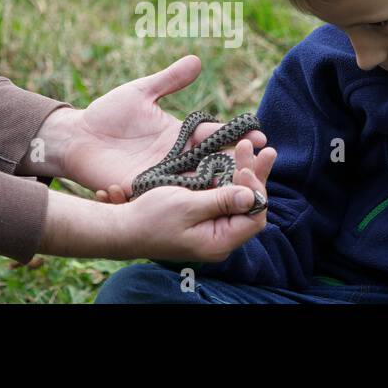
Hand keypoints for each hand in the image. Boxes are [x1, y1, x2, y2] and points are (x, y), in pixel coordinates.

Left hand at [58, 55, 266, 194]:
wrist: (77, 137)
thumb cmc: (108, 113)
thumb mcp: (141, 92)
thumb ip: (169, 80)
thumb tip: (196, 60)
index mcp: (181, 134)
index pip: (216, 134)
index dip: (237, 135)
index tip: (260, 135)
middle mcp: (177, 157)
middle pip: (214, 162)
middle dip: (238, 164)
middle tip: (261, 165)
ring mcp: (163, 174)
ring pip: (198, 183)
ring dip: (219, 185)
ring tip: (243, 189)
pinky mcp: (146, 189)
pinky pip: (171, 196)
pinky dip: (189, 198)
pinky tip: (208, 201)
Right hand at [116, 138, 276, 261]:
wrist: (122, 228)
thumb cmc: (150, 218)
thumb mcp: (186, 205)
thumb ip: (220, 200)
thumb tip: (252, 196)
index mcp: (219, 241)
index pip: (254, 215)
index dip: (256, 188)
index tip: (245, 165)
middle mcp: (220, 237)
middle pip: (250, 205)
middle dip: (255, 175)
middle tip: (265, 149)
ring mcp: (212, 227)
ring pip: (238, 197)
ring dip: (244, 171)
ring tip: (249, 146)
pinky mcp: (203, 216)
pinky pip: (223, 195)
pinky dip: (228, 176)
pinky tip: (231, 156)